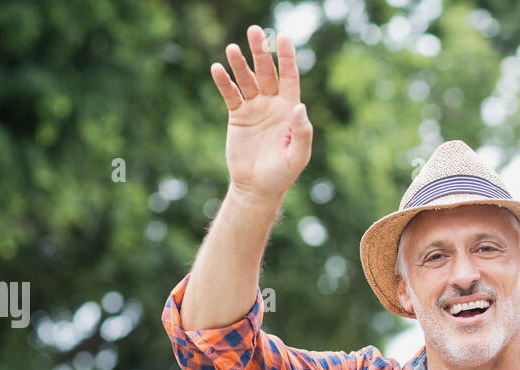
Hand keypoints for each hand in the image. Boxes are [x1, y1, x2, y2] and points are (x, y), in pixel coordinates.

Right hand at [210, 26, 311, 202]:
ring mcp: (254, 108)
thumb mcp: (297, 156)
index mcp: (289, 109)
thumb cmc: (282, 174)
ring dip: (240, 64)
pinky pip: (230, 95)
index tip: (283, 38)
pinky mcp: (237, 116)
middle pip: (267, 72)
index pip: (289, 77)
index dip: (287, 58)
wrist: (257, 188)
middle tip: (254, 31)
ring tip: (232, 48)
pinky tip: (217, 69)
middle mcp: (272, 104)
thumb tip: (300, 107)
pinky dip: (224, 82)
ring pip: (247, 80)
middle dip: (261, 53)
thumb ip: (302, 132)